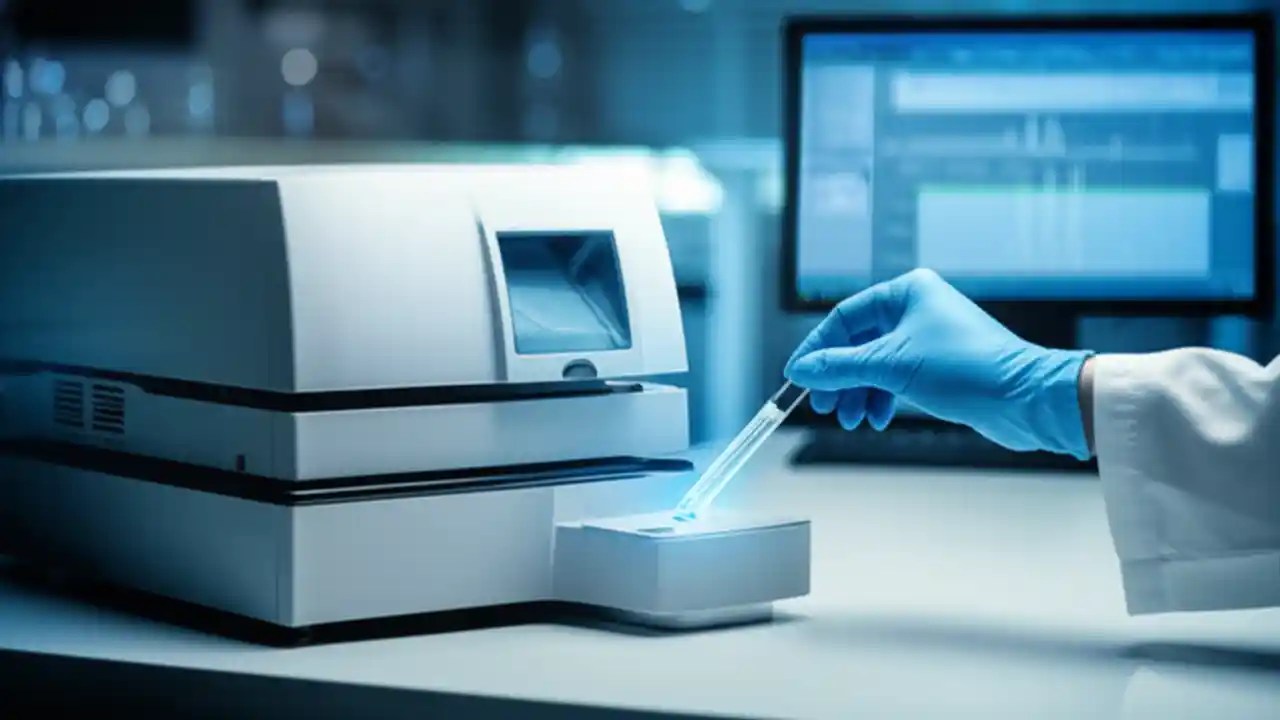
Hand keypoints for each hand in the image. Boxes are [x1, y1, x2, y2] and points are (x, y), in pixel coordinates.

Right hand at [784, 269, 1092, 458]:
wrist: (1023, 399)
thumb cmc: (968, 368)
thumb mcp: (891, 365)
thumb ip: (840, 367)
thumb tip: (802, 370)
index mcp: (907, 291)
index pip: (844, 317)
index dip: (818, 348)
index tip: (799, 376)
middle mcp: (917, 309)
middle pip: (857, 343)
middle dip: (839, 378)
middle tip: (824, 405)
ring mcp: (928, 338)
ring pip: (875, 365)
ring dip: (858, 393)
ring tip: (852, 419)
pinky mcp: (938, 367)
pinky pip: (894, 379)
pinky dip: (881, 398)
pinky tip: (876, 418)